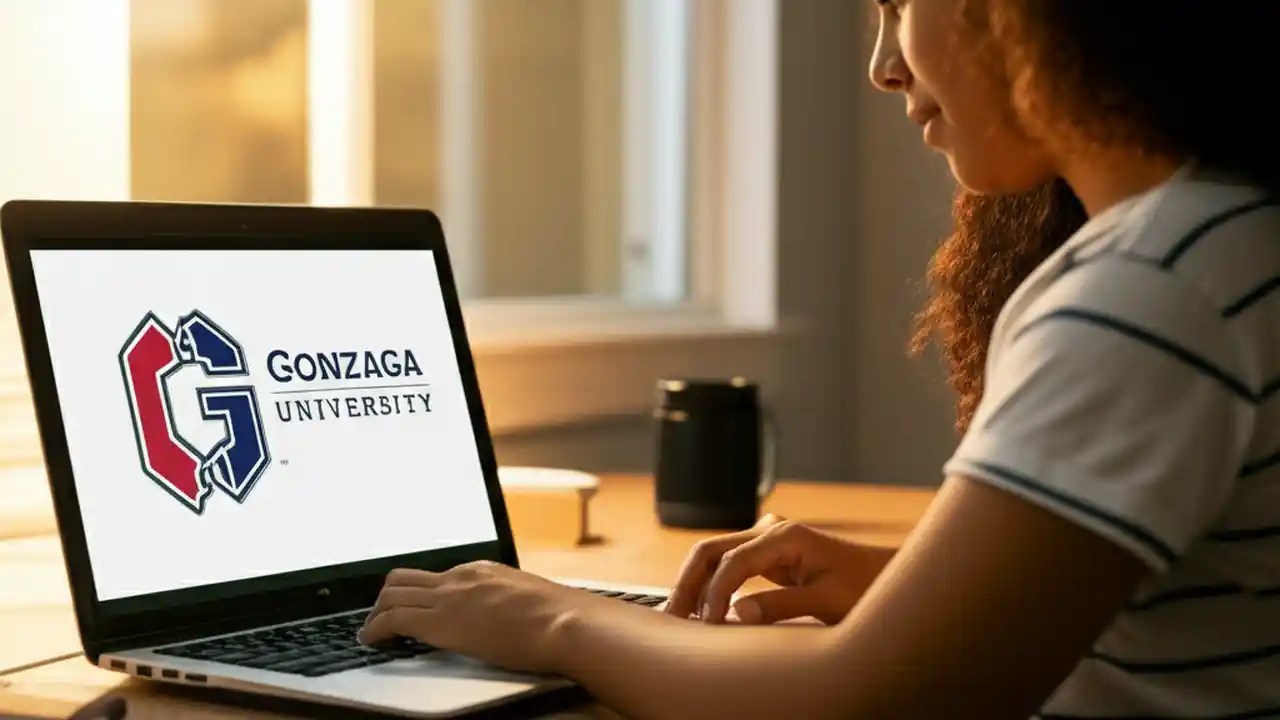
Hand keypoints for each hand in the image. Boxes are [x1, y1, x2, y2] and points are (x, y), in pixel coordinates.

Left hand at [358, 561, 595, 673]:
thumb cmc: (557, 618)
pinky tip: (371, 641)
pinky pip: (393, 619)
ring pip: (391, 593)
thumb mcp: (528, 600)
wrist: (561, 623)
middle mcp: (460, 577)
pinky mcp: (439, 621)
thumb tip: (508, 616)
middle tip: (381, 617)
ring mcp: (447, 597)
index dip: (420, 594)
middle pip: (405, 577)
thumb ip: (508, 603)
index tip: (415, 608)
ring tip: (371, 630)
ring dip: (376, 612)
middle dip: (387, 597)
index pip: (437, 577)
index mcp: (482, 571)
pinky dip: (375, 629)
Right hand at [665, 514, 891, 624]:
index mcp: (785, 536)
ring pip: (714, 556)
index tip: (708, 624)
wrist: (883, 577)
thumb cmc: (863, 587)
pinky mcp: (766, 554)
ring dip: (694, 584)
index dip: (716, 593)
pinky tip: (700, 608)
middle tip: (672, 616)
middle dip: (688, 583)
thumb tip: (735, 614)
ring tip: (678, 616)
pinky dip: (710, 585)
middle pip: (711, 551)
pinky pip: (727, 566)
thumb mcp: (826, 600)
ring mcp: (766, 540)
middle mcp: (770, 530)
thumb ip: (780, 606)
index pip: (733, 562)